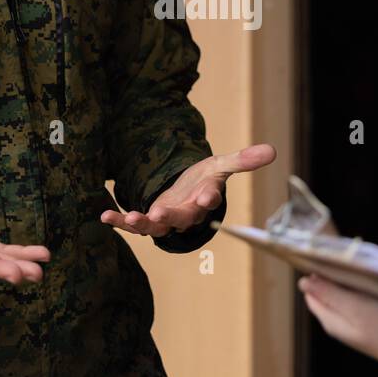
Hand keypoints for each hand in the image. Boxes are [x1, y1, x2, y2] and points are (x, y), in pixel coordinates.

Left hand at [100, 143, 275, 236]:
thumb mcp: (221, 165)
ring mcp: (166, 218)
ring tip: (132, 217)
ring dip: (143, 223)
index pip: (209, 199)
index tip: (209, 196)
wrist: (186, 193)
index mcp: (204, 198)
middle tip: (161, 214)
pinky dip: (119, 220)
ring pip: (155, 226)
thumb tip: (272, 150)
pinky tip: (105, 215)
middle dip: (172, 216)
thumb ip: (243, 159)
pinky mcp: (148, 218)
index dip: (209, 198)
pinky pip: (132, 223)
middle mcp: (186, 213)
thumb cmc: (204, 180)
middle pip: (181, 218)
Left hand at [299, 273, 377, 376]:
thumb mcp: (356, 308)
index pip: (311, 294)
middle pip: (326, 295)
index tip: (327, 260)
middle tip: (347, 264)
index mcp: (330, 321)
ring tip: (360, 271)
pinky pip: (358, 302)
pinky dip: (361, 291)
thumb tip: (302, 282)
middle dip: (332, 279)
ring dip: (348, 284)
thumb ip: (329, 295)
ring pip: (343, 298)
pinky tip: (371, 285)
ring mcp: (354, 324)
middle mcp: (338, 324)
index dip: (316, 277)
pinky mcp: (370, 323)